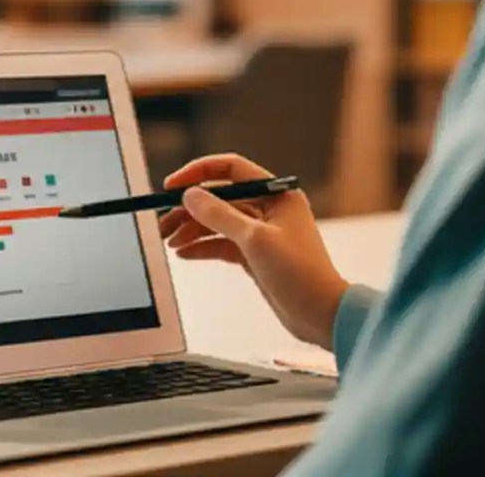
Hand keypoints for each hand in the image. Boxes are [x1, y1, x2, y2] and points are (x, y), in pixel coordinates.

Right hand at [159, 154, 349, 347]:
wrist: (321, 314)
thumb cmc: (300, 274)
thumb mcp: (254, 240)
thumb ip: (219, 215)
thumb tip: (190, 195)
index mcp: (276, 194)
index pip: (231, 170)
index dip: (198, 173)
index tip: (172, 186)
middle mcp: (269, 208)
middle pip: (220, 198)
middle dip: (190, 209)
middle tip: (163, 223)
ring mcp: (261, 232)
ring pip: (218, 223)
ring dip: (192, 230)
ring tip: (168, 241)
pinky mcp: (255, 255)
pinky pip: (222, 244)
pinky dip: (202, 247)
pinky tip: (184, 254)